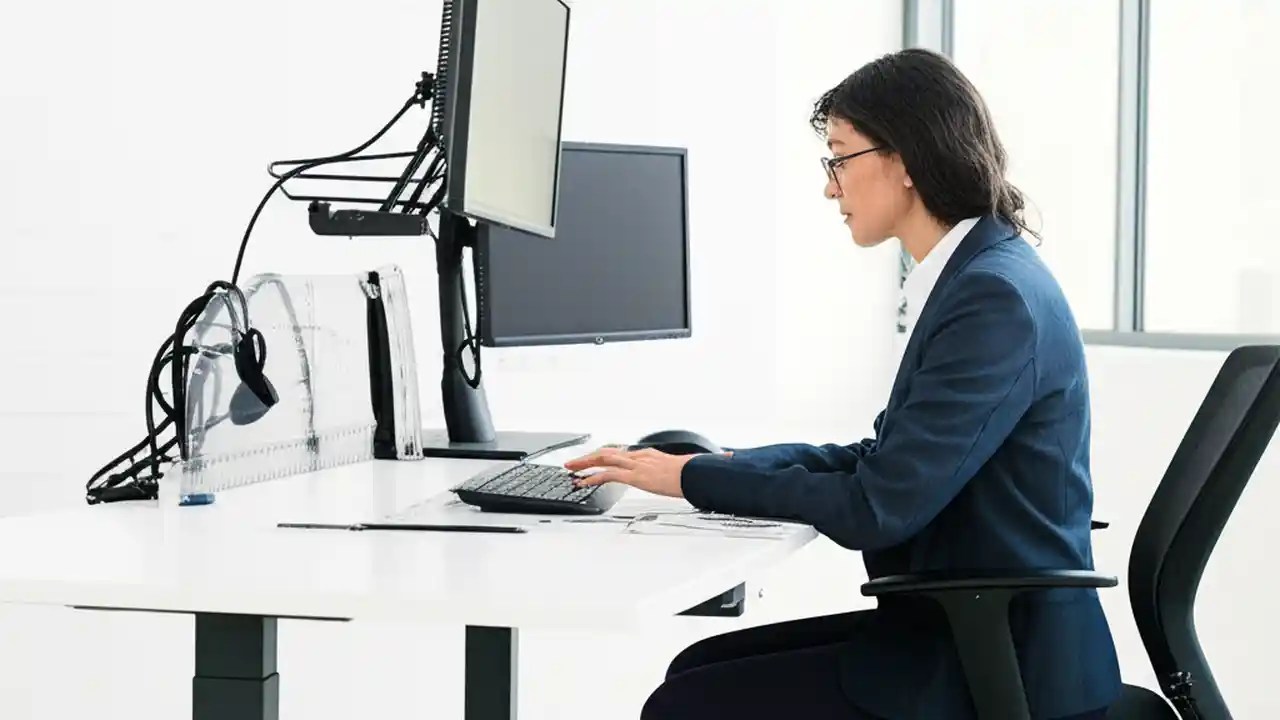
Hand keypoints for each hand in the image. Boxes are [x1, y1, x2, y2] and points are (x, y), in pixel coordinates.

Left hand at [564, 447, 700, 497]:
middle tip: (574, 462)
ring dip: (584, 464)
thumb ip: (671, 473)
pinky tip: (584, 482)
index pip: (620, 453)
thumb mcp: (677, 471)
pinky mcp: (635, 476)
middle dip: (588, 457)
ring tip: (571, 469)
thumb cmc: (691, 474)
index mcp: (648, 455)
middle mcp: (639, 456)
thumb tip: (676, 476)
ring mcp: (636, 465)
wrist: (695, 474)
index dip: (604, 456)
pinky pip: (608, 475)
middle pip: (607, 452)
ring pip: (603, 459)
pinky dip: (593, 478)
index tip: (595, 460)